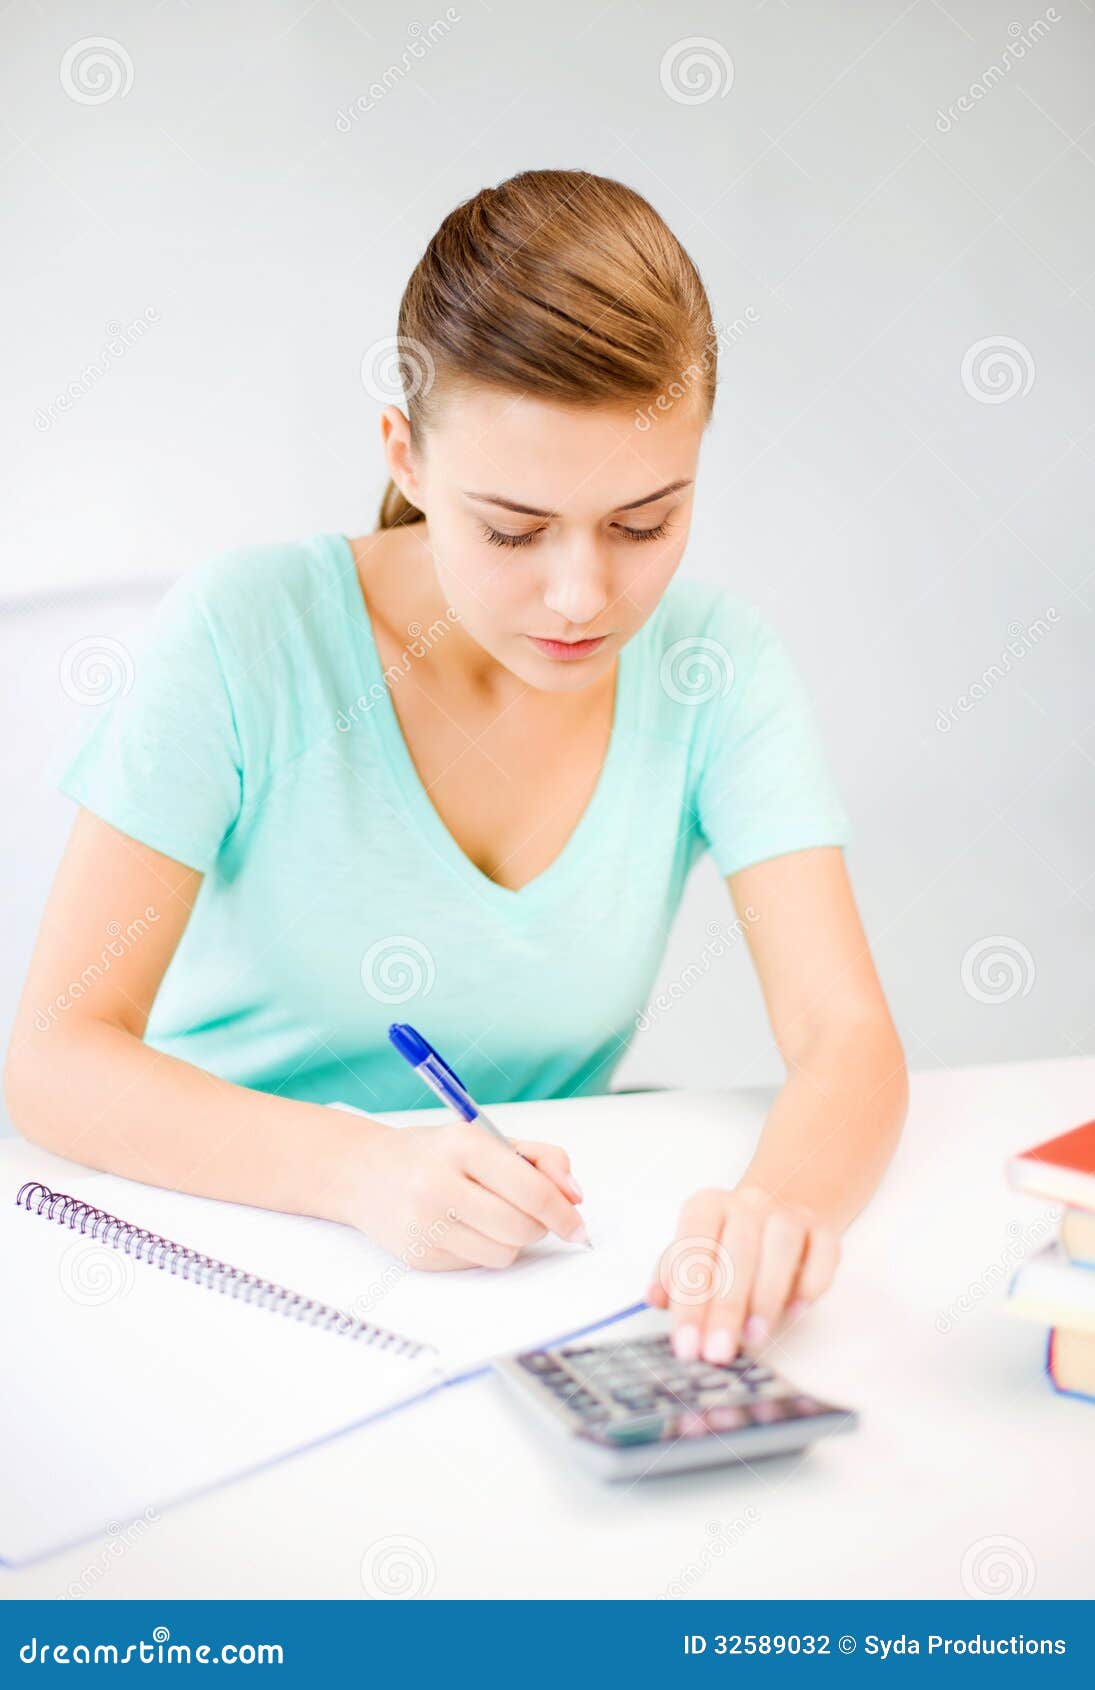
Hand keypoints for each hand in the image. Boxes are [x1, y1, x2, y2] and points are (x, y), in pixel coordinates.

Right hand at [348, 1122, 586, 1269]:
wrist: (363, 1172)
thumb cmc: (433, 1154)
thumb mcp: (485, 1138)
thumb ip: (540, 1159)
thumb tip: (575, 1196)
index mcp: (463, 1145)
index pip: (532, 1190)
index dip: (563, 1213)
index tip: (578, 1225)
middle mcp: (439, 1184)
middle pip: (522, 1228)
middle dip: (538, 1226)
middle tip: (530, 1213)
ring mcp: (425, 1224)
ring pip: (504, 1254)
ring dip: (511, 1241)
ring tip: (490, 1216)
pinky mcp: (419, 1256)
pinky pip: (477, 1265)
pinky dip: (482, 1250)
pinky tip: (462, 1227)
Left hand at [645, 1184, 840, 1363]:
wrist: (775, 1213)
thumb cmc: (726, 1242)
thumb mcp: (694, 1252)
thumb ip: (673, 1275)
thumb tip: (654, 1299)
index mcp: (707, 1206)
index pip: (693, 1250)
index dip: (689, 1300)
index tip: (686, 1345)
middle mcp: (747, 1203)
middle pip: (736, 1252)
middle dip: (726, 1308)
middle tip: (718, 1352)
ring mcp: (787, 1213)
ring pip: (780, 1247)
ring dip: (766, 1297)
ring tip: (753, 1338)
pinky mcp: (822, 1228)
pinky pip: (822, 1251)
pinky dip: (809, 1283)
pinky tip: (794, 1311)